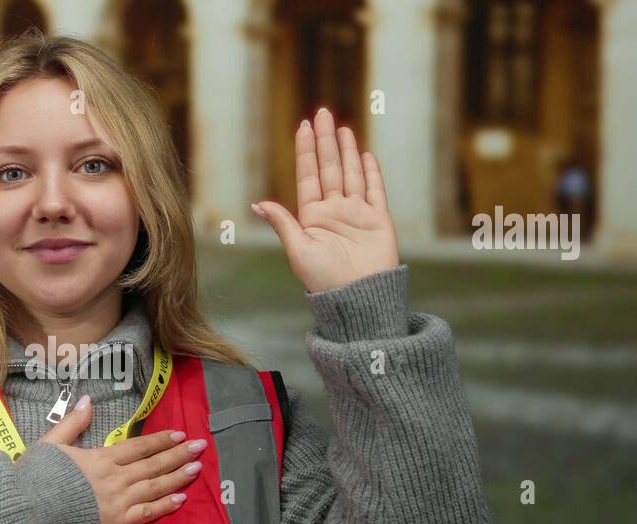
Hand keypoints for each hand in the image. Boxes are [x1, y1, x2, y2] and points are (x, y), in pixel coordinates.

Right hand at [38, 395, 206, 523]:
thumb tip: (88, 399)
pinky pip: (146, 514)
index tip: (179, 434)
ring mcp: (118, 501)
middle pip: (153, 465)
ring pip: (155, 487)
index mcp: (101, 458)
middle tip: (201, 447)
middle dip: (178, 455)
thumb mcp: (51, 442)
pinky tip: (181, 499)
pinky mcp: (116, 523)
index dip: (160, 441)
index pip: (138, 447)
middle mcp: (115, 478)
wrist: (28, 511)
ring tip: (197, 468)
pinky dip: (164, 506)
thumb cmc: (36, 476)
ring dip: (178, 477)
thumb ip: (73, 422)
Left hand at [252, 107, 399, 292]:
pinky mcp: (378, 220)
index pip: (308, 176)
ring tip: (341, 127)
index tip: (302, 126)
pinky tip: (365, 155)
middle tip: (322, 112)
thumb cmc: (324, 280)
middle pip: (329, 168)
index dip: (306, 151)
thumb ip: (283, 223)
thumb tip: (258, 204)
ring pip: (351, 174)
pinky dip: (371, 172)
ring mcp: (357, 214)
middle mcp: (334, 211)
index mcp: (312, 217)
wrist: (358, 298)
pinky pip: (375, 190)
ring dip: (346, 150)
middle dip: (325, 140)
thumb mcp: (298, 250)